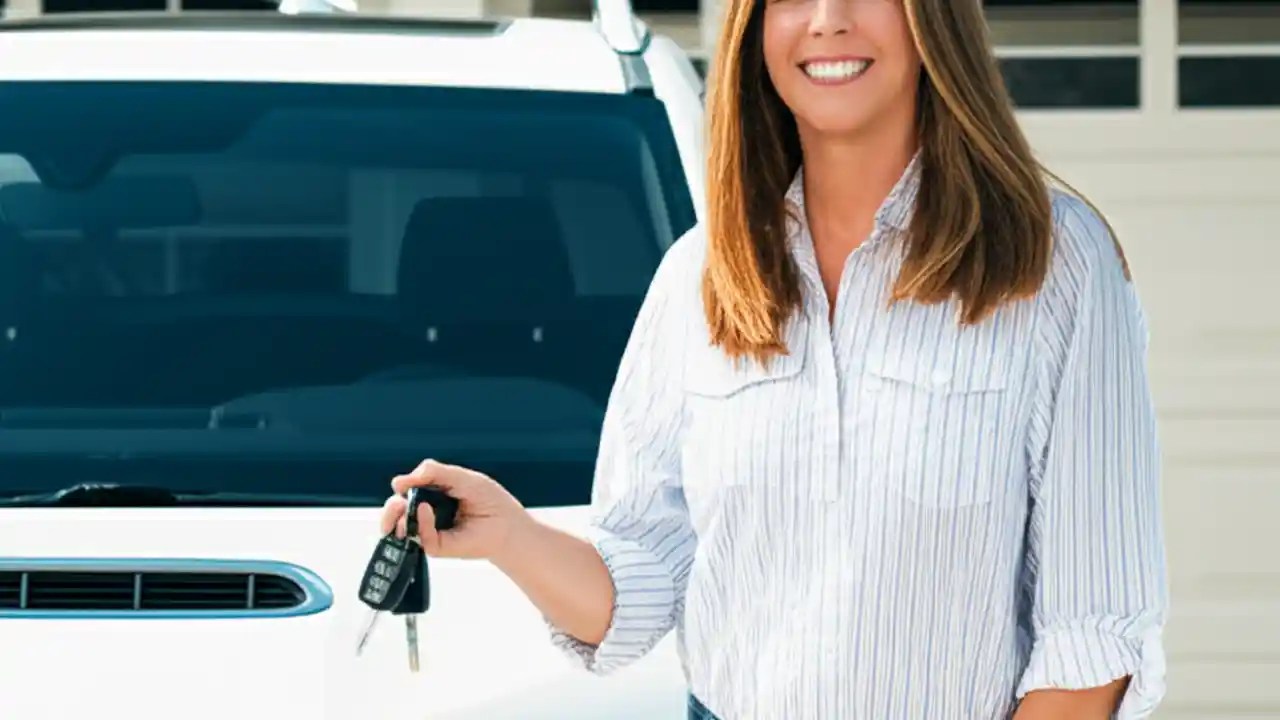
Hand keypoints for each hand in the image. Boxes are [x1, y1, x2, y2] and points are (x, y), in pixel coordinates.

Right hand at [379, 459, 530, 561]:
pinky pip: (420, 537)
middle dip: (391, 507)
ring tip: (401, 507)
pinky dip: (420, 522)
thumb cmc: (489, 499)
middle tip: (397, 501)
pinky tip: (425, 510)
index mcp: (432, 493)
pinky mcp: (437, 546)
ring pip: (400, 527)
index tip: (401, 484)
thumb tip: (398, 481)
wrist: (508, 523)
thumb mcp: (461, 477)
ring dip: (395, 516)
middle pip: (396, 511)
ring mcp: (430, 530)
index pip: (406, 490)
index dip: (401, 486)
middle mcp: (427, 513)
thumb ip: (432, 473)